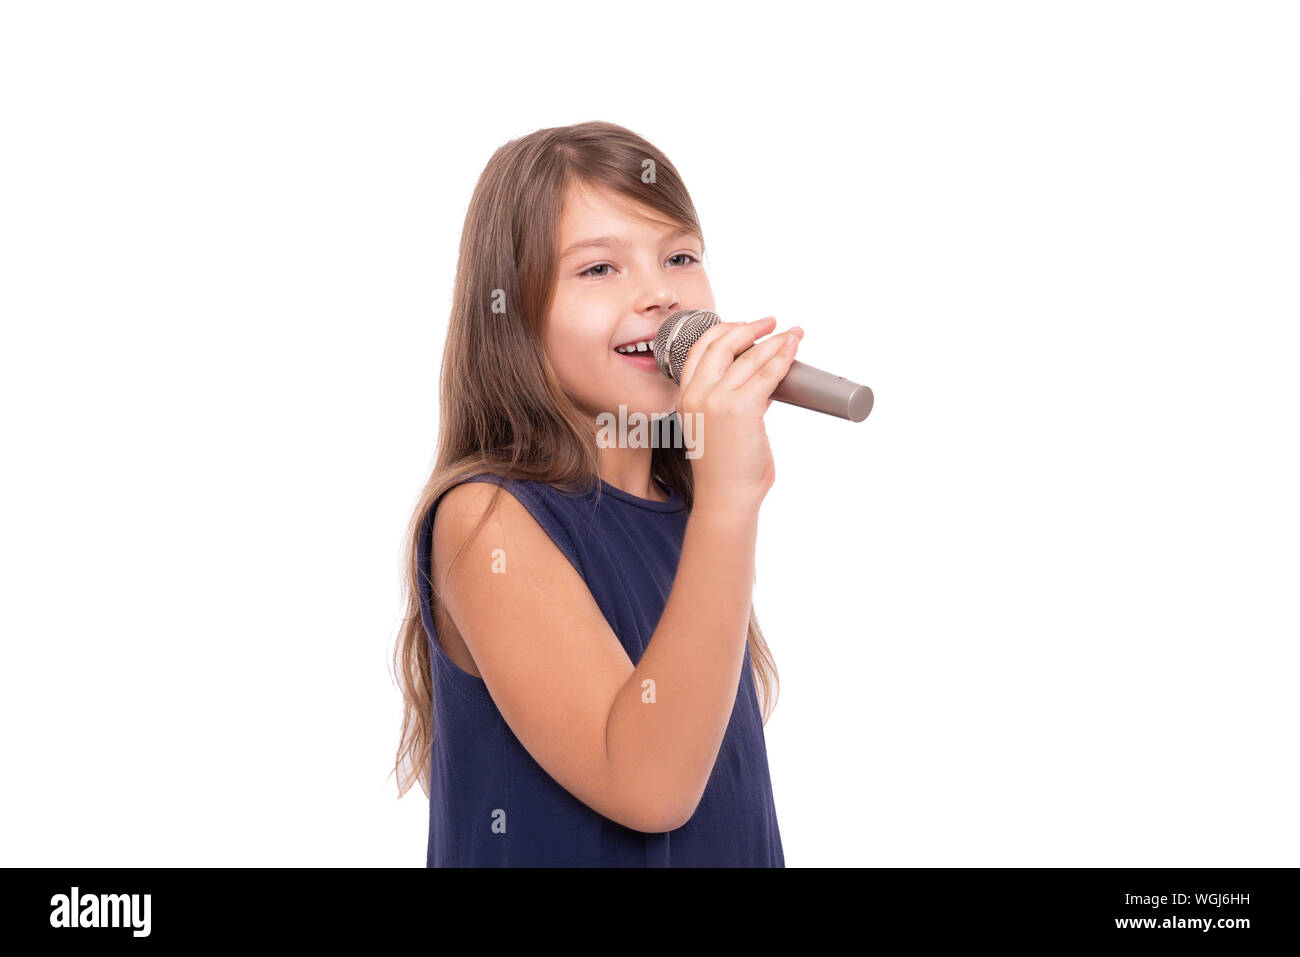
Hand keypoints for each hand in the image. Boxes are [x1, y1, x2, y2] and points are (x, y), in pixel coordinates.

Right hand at [674, 316, 803, 513]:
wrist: (726, 496)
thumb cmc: (726, 469)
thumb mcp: (716, 426)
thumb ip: (731, 400)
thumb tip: (762, 379)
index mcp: (685, 398)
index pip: (699, 349)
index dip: (724, 331)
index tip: (745, 326)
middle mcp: (696, 395)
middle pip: (721, 344)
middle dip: (749, 328)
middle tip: (771, 322)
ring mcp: (716, 400)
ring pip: (749, 358)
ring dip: (774, 341)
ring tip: (792, 335)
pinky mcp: (740, 408)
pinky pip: (767, 374)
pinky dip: (783, 358)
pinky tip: (793, 349)